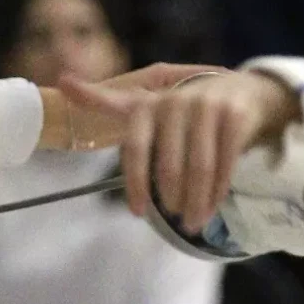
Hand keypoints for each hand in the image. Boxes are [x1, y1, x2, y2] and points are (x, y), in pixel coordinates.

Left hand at [61, 69, 300, 227]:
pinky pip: (224, 163)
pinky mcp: (233, 117)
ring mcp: (207, 108)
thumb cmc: (183, 104)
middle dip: (172, 199)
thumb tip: (62, 81)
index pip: (135, 149)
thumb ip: (103, 99)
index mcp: (148, 103)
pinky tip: (214, 205)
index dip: (136, 184)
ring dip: (197, 201)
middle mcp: (176, 102)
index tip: (137, 213)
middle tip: (177, 221)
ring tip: (194, 222)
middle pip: (169, 166)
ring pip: (198, 168)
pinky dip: (219, 189)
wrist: (241, 89)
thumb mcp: (143, 100)